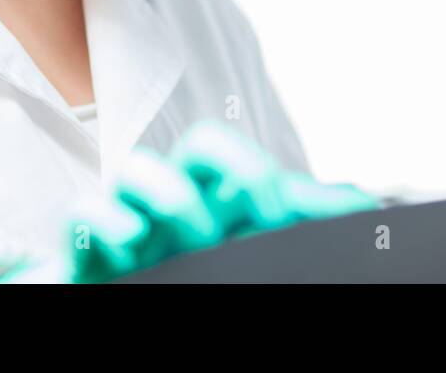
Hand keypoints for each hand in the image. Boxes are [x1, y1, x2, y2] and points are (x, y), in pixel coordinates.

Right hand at [0, 119, 376, 283]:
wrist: (132, 300)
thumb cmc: (193, 278)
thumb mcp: (256, 248)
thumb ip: (301, 216)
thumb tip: (362, 203)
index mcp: (220, 203)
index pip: (257, 165)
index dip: (278, 178)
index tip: (314, 217)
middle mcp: (179, 207)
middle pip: (203, 145)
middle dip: (237, 165)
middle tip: (264, 214)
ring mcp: (132, 226)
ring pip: (137, 168)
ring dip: (172, 195)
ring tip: (198, 239)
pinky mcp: (89, 254)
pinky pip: (83, 213)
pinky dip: (107, 222)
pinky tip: (133, 244)